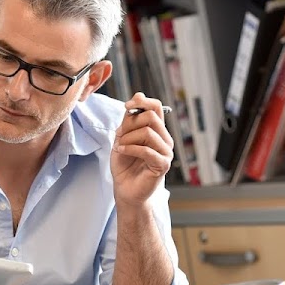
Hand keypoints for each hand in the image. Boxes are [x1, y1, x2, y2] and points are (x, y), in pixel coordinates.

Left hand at [112, 93, 173, 207]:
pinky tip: (120, 152)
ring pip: (148, 132)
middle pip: (151, 117)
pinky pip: (146, 149)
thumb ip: (130, 119)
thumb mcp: (123, 137)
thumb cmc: (124, 165)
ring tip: (119, 147)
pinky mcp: (162, 165)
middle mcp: (165, 139)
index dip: (142, 102)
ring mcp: (166, 152)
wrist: (125, 189)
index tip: (126, 107)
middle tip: (119, 136)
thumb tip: (138, 95)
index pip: (156, 107)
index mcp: (157, 131)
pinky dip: (129, 149)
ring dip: (128, 138)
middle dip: (130, 124)